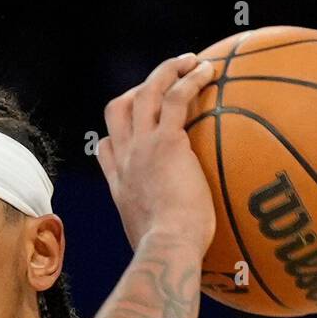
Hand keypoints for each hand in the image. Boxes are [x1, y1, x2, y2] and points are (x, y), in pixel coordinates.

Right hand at [97, 52, 216, 254]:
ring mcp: (141, 147)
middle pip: (118, 110)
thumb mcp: (154, 245)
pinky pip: (176, 97)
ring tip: (191, 61)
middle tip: (164, 81)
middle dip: (139, 89)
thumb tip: (180, 247)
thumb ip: (160, 234)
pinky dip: (190, 78)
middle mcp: (125, 161)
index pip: (107, 149)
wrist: (167, 249)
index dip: (117, 135)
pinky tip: (209, 71)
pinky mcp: (166, 141)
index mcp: (120, 186)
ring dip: (167, 70)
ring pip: (146, 92)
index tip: (136, 130)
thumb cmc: (169, 256)